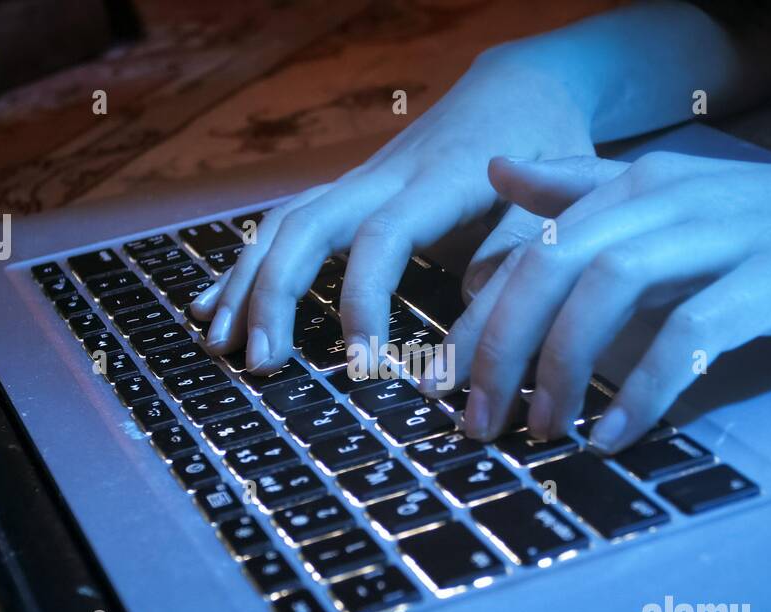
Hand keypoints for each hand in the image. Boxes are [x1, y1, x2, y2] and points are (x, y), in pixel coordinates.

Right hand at [189, 44, 598, 371]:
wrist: (521, 89)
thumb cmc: (547, 151)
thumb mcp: (556, 205)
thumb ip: (517, 259)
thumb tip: (471, 329)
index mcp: (441, 181)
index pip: (383, 237)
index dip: (364, 300)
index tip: (362, 364)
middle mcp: (386, 175)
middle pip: (307, 225)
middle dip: (273, 294)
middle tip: (259, 362)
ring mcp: (359, 180)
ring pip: (284, 222)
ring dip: (245, 281)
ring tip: (218, 342)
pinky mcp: (348, 191)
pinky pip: (285, 223)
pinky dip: (247, 265)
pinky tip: (214, 303)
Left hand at [435, 148, 770, 451]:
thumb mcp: (669, 200)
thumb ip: (581, 187)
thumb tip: (498, 171)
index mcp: (630, 187)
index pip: (527, 252)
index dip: (477, 321)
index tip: (445, 384)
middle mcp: (665, 200)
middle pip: (550, 267)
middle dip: (500, 350)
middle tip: (476, 422)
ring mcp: (721, 234)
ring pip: (608, 290)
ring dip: (562, 369)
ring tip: (542, 432)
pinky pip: (691, 333)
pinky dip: (644, 389)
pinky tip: (616, 436)